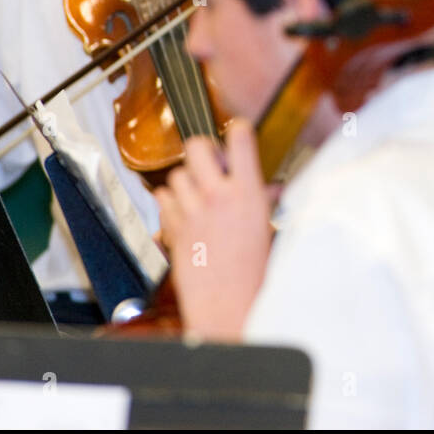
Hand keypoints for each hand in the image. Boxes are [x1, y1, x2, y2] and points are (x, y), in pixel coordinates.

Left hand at [154, 119, 273, 340]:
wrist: (228, 303)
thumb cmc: (253, 272)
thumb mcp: (267, 228)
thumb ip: (264, 200)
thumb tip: (270, 187)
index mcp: (246, 192)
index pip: (239, 138)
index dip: (238, 129)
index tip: (238, 132)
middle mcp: (216, 196)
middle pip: (197, 146)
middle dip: (204, 150)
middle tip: (213, 164)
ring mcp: (190, 210)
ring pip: (177, 173)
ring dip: (187, 179)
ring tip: (199, 194)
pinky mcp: (171, 227)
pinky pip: (163, 198)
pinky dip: (171, 200)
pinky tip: (185, 211)